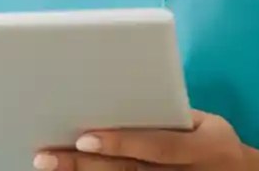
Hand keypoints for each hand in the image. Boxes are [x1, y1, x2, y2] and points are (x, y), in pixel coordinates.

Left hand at [34, 110, 247, 170]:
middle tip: (45, 156)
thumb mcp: (206, 122)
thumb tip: (120, 96)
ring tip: (48, 165)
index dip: (120, 144)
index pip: (156, 147)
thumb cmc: (213, 141)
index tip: (84, 139)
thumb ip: (169, 115)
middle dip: (84, 165)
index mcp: (202, 149)